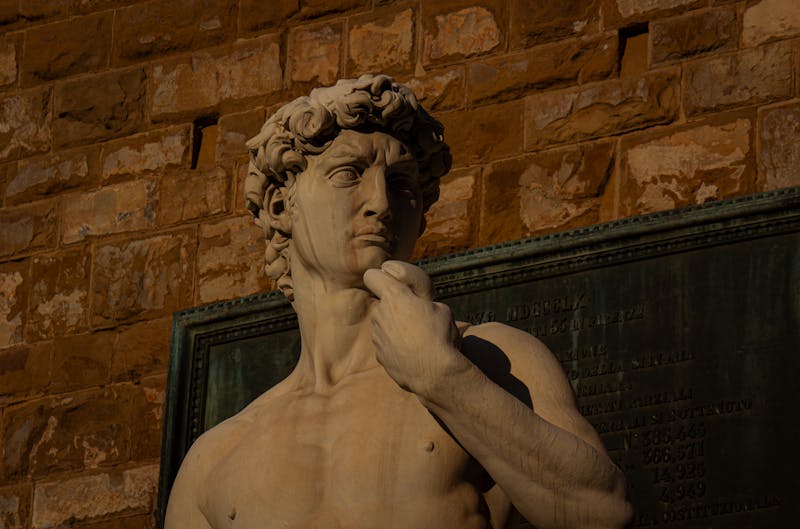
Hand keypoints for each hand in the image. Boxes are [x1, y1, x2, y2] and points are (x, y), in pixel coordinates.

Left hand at [363, 261, 462, 394]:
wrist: (433, 372)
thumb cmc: (440, 336)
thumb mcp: (442, 308)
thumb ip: (423, 302)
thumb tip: (419, 307)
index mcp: (394, 296)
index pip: (371, 275)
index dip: (381, 277)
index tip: (391, 283)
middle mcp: (380, 313)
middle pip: (383, 304)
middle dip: (395, 308)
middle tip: (416, 317)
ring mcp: (377, 335)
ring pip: (384, 324)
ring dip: (396, 327)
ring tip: (417, 339)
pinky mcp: (378, 354)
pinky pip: (386, 343)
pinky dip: (395, 346)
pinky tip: (412, 354)